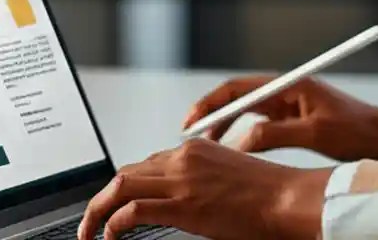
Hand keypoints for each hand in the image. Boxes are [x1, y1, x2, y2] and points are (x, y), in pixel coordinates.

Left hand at [76, 138, 329, 239]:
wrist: (287, 198)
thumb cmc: (269, 192)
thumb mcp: (227, 176)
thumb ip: (200, 180)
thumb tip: (185, 198)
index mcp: (195, 148)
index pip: (147, 163)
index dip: (127, 186)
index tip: (118, 203)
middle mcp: (183, 157)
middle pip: (126, 172)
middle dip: (104, 198)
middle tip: (93, 220)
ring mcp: (180, 180)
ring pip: (119, 186)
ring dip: (97, 210)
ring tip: (90, 232)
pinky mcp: (181, 205)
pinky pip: (131, 211)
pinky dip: (112, 224)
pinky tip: (111, 236)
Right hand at [183, 76, 377, 161]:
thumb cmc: (358, 130)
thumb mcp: (315, 133)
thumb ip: (277, 134)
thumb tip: (242, 140)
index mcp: (290, 85)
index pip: (239, 87)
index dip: (211, 103)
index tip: (193, 121)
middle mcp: (287, 91)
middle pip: (238, 97)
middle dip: (211, 114)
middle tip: (189, 136)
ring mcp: (290, 106)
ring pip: (246, 112)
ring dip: (224, 126)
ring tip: (205, 146)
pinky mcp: (294, 120)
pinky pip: (258, 124)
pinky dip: (241, 136)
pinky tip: (232, 151)